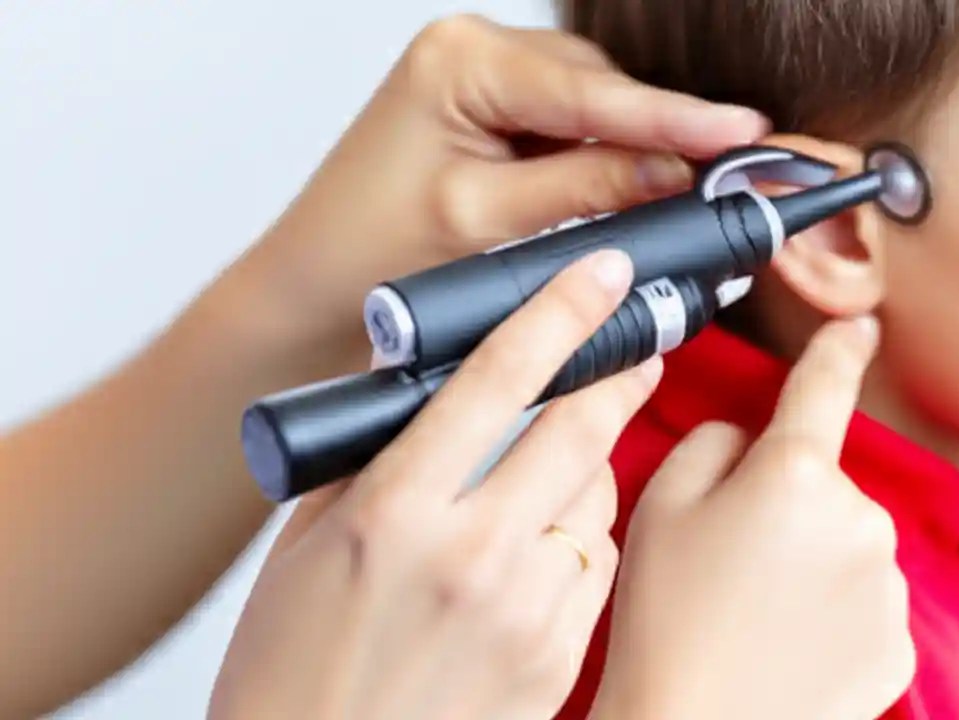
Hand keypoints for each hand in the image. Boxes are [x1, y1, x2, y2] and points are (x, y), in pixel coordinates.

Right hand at [209, 250, 661, 719]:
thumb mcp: (303, 547)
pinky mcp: (560, 655)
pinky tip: (545, 541)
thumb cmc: (291, 676)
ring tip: (551, 466)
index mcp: (395, 513)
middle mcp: (472, 555)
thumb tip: (421, 389)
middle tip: (641, 340)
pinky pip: (598, 561)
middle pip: (579, 427)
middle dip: (620, 368)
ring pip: (597, 493)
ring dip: (591, 459)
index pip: (498, 379)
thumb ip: (368, 461)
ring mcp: (527, 609)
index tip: (602, 272)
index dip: (561, 310)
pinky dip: (584, 532)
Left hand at [230, 13, 769, 363]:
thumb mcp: (485, 224)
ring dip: (636, 149)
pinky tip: (638, 188)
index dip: (674, 116)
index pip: (589, 92)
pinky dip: (604, 162)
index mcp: (459, 61)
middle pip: (598, 91)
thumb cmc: (363, 256)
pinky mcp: (492, 117)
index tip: (741, 131)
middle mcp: (472, 53)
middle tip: (737, 170)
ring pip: (592, 109)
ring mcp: (482, 81)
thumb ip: (584, 189)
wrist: (309, 295)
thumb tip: (674, 172)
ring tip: (696, 187)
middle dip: (664, 132)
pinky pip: (569, 130)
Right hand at [590, 316, 915, 719]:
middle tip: (728, 559)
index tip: (860, 326)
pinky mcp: (900, 645)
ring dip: (813, 560)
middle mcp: (858, 519)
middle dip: (786, 503)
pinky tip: (786, 646)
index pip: (823, 388)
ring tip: (753, 613)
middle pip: (823, 484)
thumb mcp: (658, 507)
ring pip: (847, 544)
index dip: (839, 350)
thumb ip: (712, 444)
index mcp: (794, 474)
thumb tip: (748, 438)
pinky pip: (866, 602)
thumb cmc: (663, 620)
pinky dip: (833, 613)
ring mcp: (888, 586)